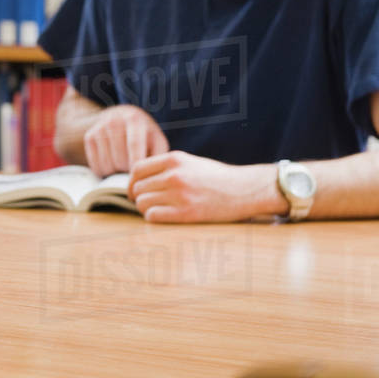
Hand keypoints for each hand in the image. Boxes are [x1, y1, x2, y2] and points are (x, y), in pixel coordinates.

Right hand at [83, 105, 168, 175]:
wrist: (120, 116)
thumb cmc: (144, 135)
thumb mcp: (156, 139)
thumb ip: (159, 157)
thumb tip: (154, 177)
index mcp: (134, 120)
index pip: (134, 146)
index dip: (136, 166)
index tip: (140, 179)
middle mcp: (114, 121)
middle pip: (120, 160)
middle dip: (128, 172)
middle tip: (134, 173)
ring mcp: (99, 128)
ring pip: (107, 166)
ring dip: (116, 174)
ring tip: (124, 169)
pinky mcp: (89, 137)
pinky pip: (96, 166)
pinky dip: (104, 172)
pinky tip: (112, 165)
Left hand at [128, 150, 275, 222]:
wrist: (246, 190)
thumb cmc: (218, 178)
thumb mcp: (191, 162)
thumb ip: (167, 167)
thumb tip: (141, 180)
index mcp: (174, 159)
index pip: (137, 169)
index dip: (132, 182)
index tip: (135, 190)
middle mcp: (174, 175)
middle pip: (138, 188)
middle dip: (139, 197)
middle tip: (148, 203)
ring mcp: (180, 194)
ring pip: (143, 203)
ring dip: (146, 209)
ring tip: (158, 210)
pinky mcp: (186, 213)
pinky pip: (153, 216)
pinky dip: (153, 218)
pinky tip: (163, 217)